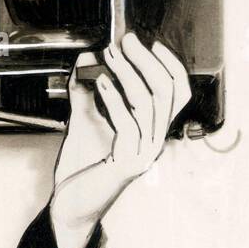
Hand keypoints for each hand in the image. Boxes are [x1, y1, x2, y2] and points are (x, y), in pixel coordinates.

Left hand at [49, 32, 191, 247]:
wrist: (70, 206)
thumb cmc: (81, 169)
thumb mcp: (83, 122)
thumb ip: (86, 93)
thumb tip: (86, 60)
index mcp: (152, 130)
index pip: (177, 92)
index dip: (170, 65)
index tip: (151, 43)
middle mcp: (154, 142)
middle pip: (165, 92)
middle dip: (145, 61)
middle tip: (126, 42)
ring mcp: (144, 154)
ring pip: (148, 105)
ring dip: (127, 75)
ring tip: (109, 57)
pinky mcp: (127, 165)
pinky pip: (128, 125)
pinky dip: (113, 100)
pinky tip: (98, 83)